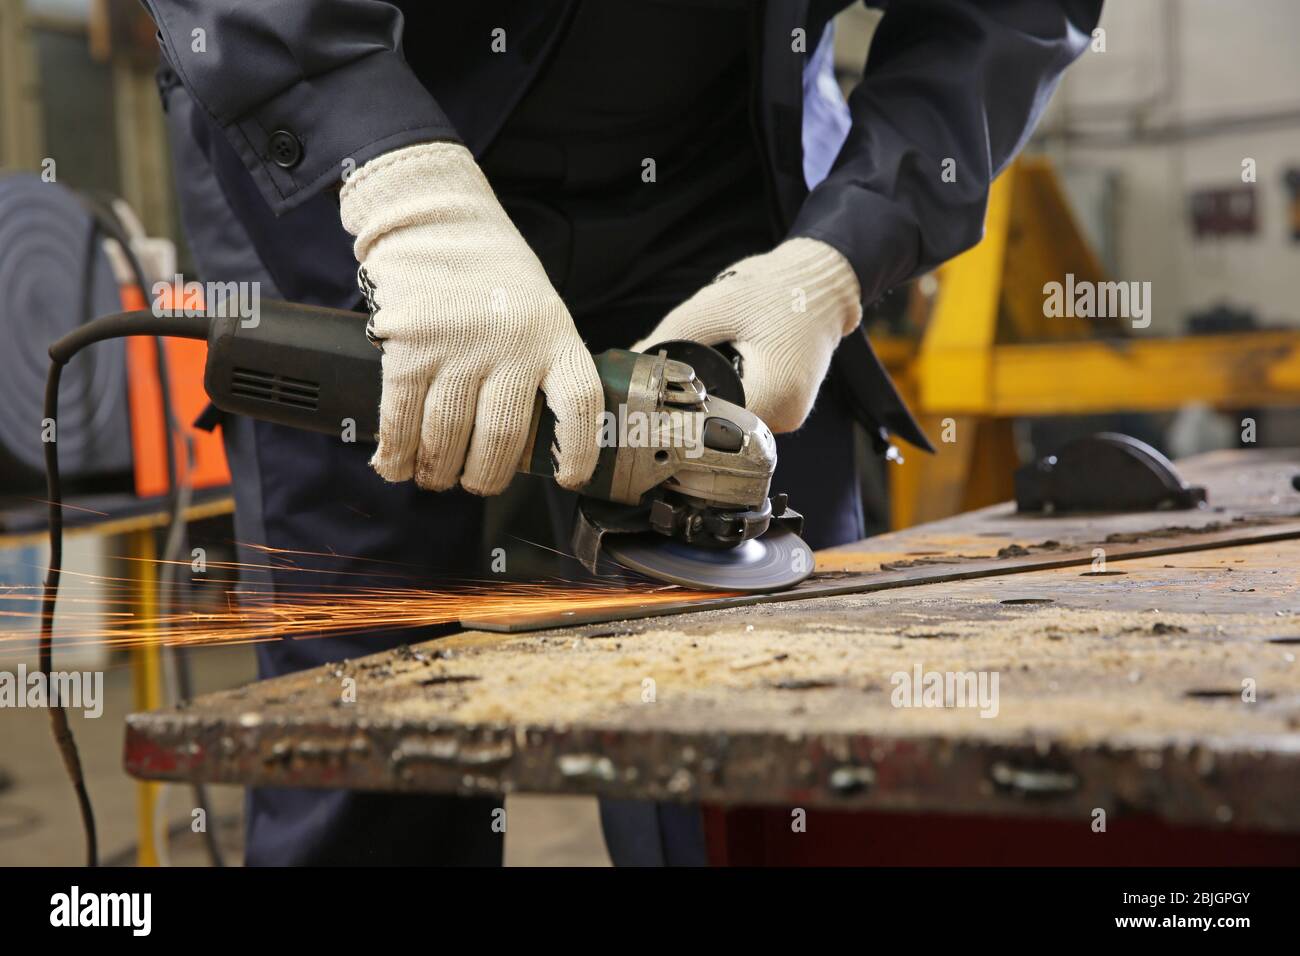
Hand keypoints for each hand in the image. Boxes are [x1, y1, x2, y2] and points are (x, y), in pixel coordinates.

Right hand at [340, 142, 602, 494]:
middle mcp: (511, 343)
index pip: (580, 403)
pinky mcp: (409, 344)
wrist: (436, 219)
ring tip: (435, 477)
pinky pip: (402, 416)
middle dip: (485, 477)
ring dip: (438, 470)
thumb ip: (542, 366)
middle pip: (502, 438)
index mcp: (554, 335)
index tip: (569, 478)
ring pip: (448, 435)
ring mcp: (458, 345)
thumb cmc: (493, 277)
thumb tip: (531, 445)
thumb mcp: (540, 311)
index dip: (578, 450)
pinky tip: (396, 464)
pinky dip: (397, 450)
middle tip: (475, 484)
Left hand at [632, 238, 861, 432]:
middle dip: (687, 411)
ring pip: (729, 425)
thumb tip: (630, 364)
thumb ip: (667, 339)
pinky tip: (715, 377)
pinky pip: (742, 413)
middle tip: (662, 391)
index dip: (676, 418)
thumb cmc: (774, 288)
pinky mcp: (784, 408)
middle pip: (717, 431)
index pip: (709, 428)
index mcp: (774, 396)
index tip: (651, 406)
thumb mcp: (711, 308)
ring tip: (692, 378)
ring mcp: (786, 418)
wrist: (821, 282)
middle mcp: (784, 418)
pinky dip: (724, 398)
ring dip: (706, 405)